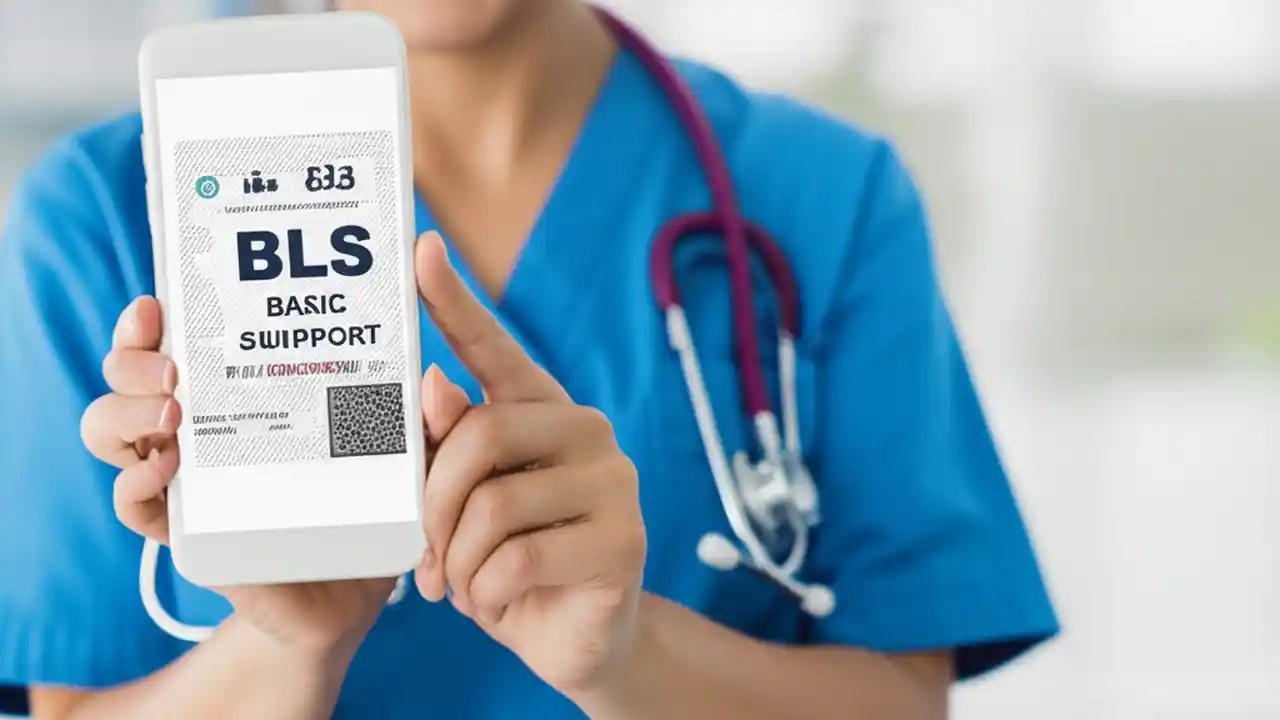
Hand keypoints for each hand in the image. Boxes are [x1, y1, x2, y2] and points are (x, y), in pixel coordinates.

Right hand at [79, 297, 467, 656]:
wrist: (355, 590)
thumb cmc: (372, 502)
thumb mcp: (407, 454)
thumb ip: (431, 421)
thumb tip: (436, 378)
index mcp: (242, 389)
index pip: (175, 337)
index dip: (151, 316)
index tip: (160, 302)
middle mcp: (201, 426)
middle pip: (127, 373)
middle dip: (131, 357)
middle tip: (174, 366)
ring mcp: (187, 479)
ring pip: (110, 430)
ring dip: (124, 413)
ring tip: (174, 415)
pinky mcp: (188, 534)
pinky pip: (132, 506)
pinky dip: (134, 484)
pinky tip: (166, 471)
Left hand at [412, 231, 647, 695]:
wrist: (571, 640)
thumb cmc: (506, 560)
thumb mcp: (463, 509)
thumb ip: (447, 449)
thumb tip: (435, 383)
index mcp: (540, 411)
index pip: (494, 348)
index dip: (455, 301)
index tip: (421, 248)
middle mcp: (586, 431)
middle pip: (481, 436)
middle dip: (432, 505)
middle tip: (421, 558)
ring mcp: (613, 482)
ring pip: (494, 506)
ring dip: (456, 562)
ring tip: (457, 588)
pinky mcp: (624, 540)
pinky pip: (520, 558)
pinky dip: (485, 592)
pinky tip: (491, 603)